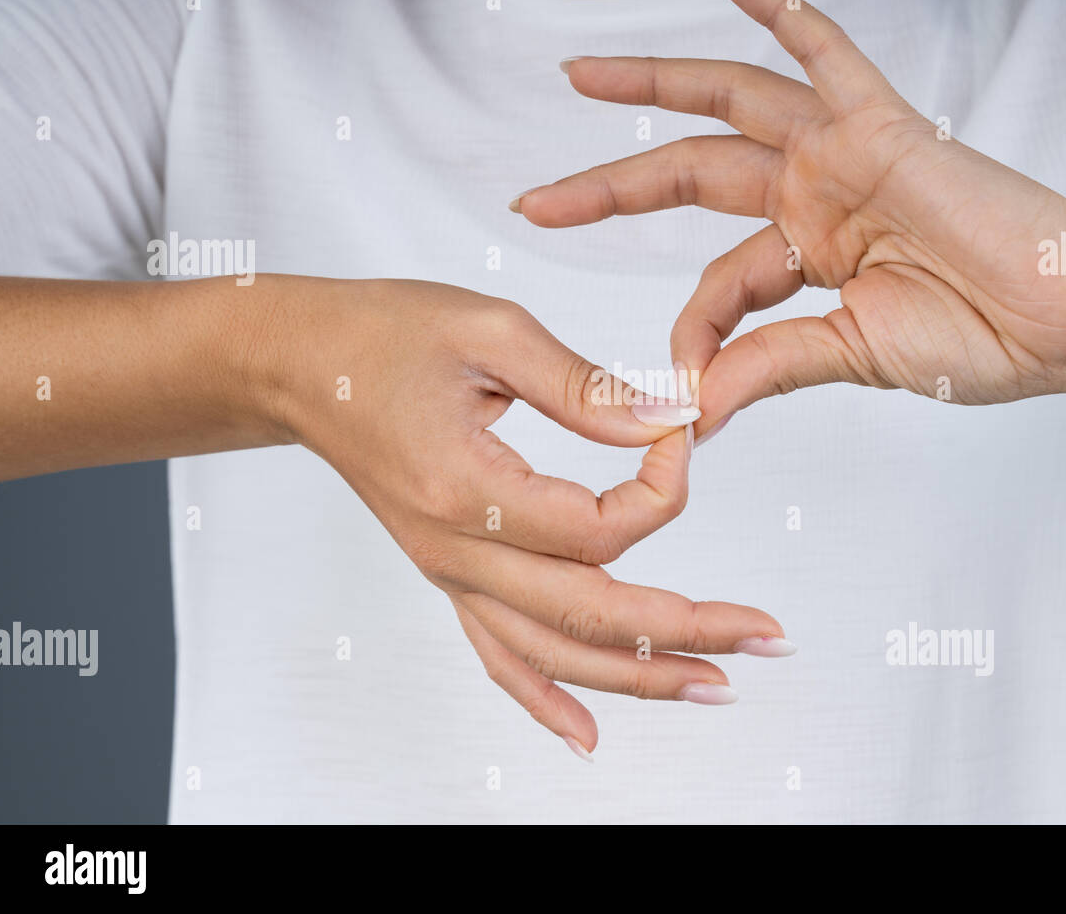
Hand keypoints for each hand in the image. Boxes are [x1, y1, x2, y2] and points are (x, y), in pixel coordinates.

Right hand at [264, 276, 788, 756]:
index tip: (681, 434)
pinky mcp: (449, 574)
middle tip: (766, 637)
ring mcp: (450, 573)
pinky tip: (586, 734)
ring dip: (639, 677)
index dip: (662, 490)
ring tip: (716, 686)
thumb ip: (584, 385)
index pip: (598, 530)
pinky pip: (499, 657)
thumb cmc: (383, 337)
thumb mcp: (490, 331)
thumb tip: (666, 419)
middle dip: (687, 631)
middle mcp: (457, 552)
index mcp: (468, 491)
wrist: (298, 368)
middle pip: (590, 615)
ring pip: (554, 653)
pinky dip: (546, 700)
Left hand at [513, 0, 1065, 426]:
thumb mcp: (849, 357)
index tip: (681, 381)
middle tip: (537, 203)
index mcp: (811, 259)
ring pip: (731, 102)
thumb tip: (690, 409)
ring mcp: (845, 153)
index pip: (718, 283)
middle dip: (609, 185)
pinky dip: (781, 10)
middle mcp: (818, 198)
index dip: (691, 329)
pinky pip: (825, 50)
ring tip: (581, 74)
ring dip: (656, 81)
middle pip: (691, 174)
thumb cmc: (983, 340)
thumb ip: (766, 366)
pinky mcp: (882, 124)